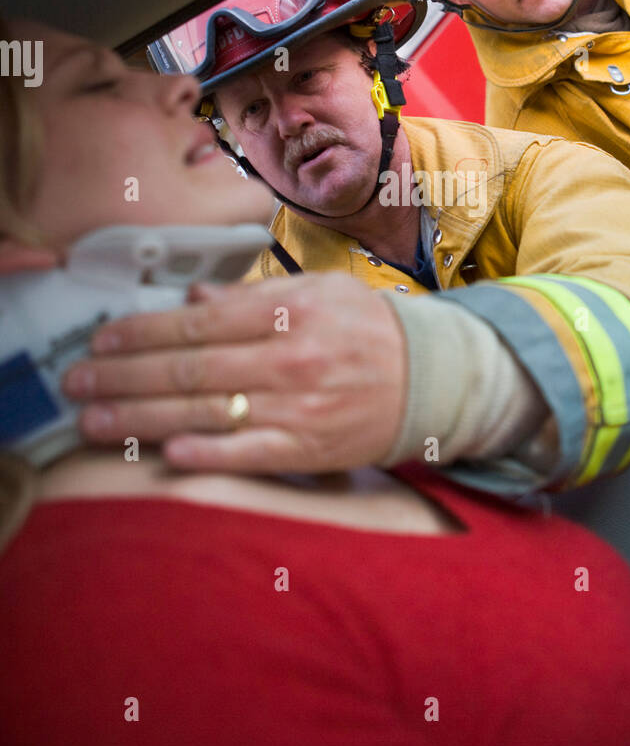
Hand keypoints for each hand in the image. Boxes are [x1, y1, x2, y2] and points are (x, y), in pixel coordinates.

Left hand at [62, 274, 407, 473]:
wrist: (435, 378)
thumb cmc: (369, 329)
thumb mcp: (319, 291)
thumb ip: (254, 295)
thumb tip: (194, 300)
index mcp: (289, 312)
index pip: (199, 323)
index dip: (142, 332)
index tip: (101, 340)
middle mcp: (290, 358)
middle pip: (190, 368)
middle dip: (124, 377)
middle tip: (78, 384)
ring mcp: (299, 406)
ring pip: (208, 411)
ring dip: (144, 416)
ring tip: (96, 422)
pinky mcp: (309, 448)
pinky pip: (250, 453)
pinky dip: (209, 453)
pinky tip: (167, 452)